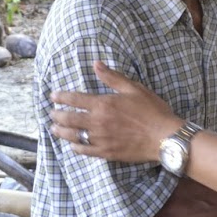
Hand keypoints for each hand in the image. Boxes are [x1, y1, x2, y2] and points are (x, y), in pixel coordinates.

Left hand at [50, 61, 181, 163]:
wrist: (165, 137)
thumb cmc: (153, 111)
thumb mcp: (134, 89)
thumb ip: (112, 77)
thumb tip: (96, 64)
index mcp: (103, 104)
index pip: (74, 100)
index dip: (61, 97)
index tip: (53, 96)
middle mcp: (97, 122)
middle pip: (69, 119)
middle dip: (57, 115)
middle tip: (51, 114)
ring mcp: (100, 139)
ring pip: (73, 136)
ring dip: (61, 132)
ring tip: (54, 129)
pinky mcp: (106, 152)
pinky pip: (85, 151)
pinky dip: (75, 147)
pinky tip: (72, 145)